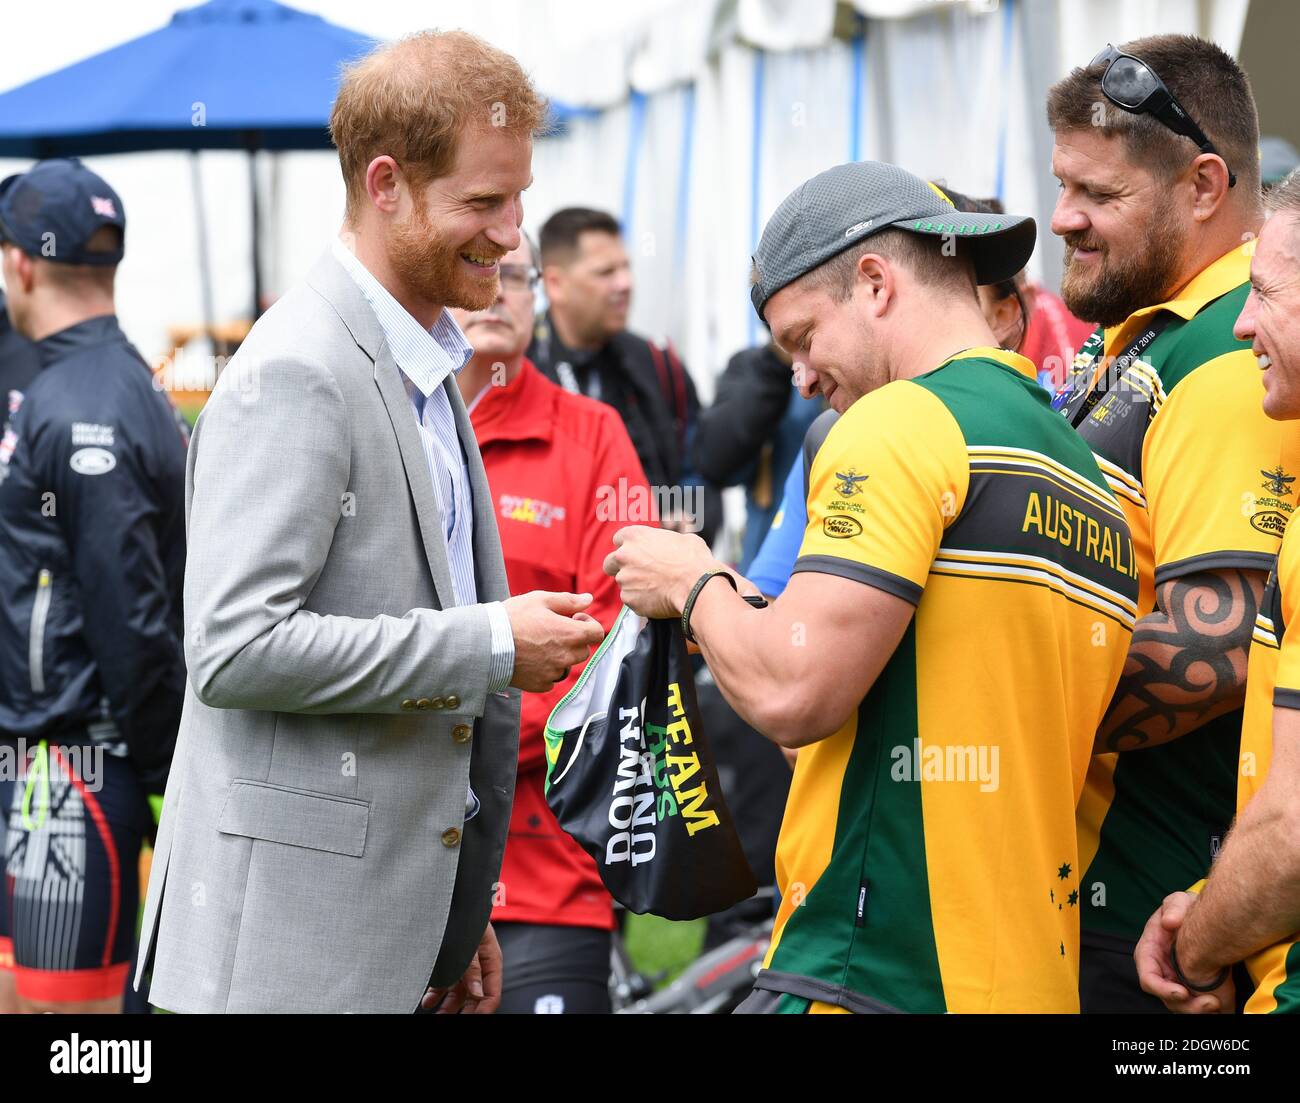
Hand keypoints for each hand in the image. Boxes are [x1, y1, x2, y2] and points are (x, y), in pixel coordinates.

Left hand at [421, 922, 501, 1013]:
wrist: (450, 896)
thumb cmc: (465, 915)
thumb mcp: (469, 942)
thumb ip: (472, 968)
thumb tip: (479, 995)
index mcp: (491, 959)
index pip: (493, 993)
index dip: (484, 1010)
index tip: (473, 1020)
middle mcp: (479, 965)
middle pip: (476, 997)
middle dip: (464, 1012)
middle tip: (448, 1022)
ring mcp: (465, 964)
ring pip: (459, 993)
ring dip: (448, 1007)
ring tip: (435, 1014)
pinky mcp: (451, 961)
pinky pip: (446, 983)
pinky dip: (437, 994)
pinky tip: (428, 1001)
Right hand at [503, 591, 605, 692]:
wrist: (486, 643)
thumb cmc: (513, 617)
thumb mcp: (540, 600)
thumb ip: (568, 600)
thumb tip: (588, 599)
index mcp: (571, 634)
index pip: (597, 633)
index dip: (588, 624)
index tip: (574, 618)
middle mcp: (566, 656)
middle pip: (583, 650)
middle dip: (574, 640)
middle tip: (553, 630)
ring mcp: (554, 672)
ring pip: (567, 665)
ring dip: (561, 656)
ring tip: (539, 645)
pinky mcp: (540, 684)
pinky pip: (552, 679)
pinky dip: (546, 670)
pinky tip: (531, 659)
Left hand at [603, 525, 723, 618]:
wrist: (697, 586)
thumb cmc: (693, 560)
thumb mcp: (683, 539)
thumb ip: (666, 540)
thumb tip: (672, 543)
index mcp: (634, 536)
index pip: (618, 539)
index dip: (627, 547)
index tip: (636, 554)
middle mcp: (623, 556)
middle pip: (610, 562)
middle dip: (620, 568)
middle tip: (637, 573)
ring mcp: (624, 579)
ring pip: (623, 583)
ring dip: (634, 585)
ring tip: (656, 588)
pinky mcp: (629, 599)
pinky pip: (631, 600)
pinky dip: (641, 600)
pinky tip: (657, 599)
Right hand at [1134, 892, 1232, 1012]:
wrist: (1205, 917)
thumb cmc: (1186, 909)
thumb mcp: (1178, 901)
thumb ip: (1173, 906)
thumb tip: (1169, 922)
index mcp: (1149, 953)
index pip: (1148, 978)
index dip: (1162, 989)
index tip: (1183, 992)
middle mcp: (1160, 971)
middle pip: (1167, 998)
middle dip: (1187, 1005)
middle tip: (1212, 1003)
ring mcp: (1175, 981)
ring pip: (1182, 1006)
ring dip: (1198, 1009)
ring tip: (1218, 1003)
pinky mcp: (1191, 987)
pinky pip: (1195, 1003)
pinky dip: (1206, 1008)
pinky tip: (1222, 1003)